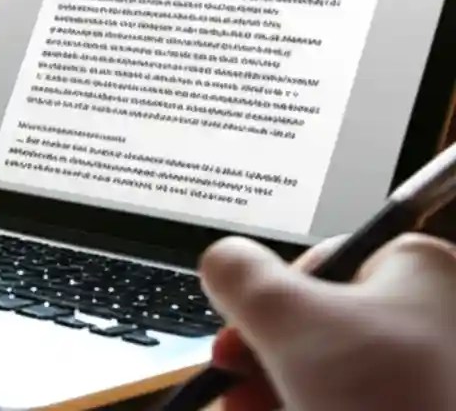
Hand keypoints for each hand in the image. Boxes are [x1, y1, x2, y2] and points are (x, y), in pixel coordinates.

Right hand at [199, 233, 455, 410]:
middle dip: (265, 362)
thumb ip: (241, 274)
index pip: (323, 264)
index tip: (236, 343)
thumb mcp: (288, 318)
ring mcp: (433, 378)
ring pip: (333, 378)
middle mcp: (436, 321)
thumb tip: (223, 260)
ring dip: (278, 396)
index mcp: (423, 272)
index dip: (267, 304)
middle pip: (322, 327)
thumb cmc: (390, 400)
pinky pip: (356, 407)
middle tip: (238, 391)